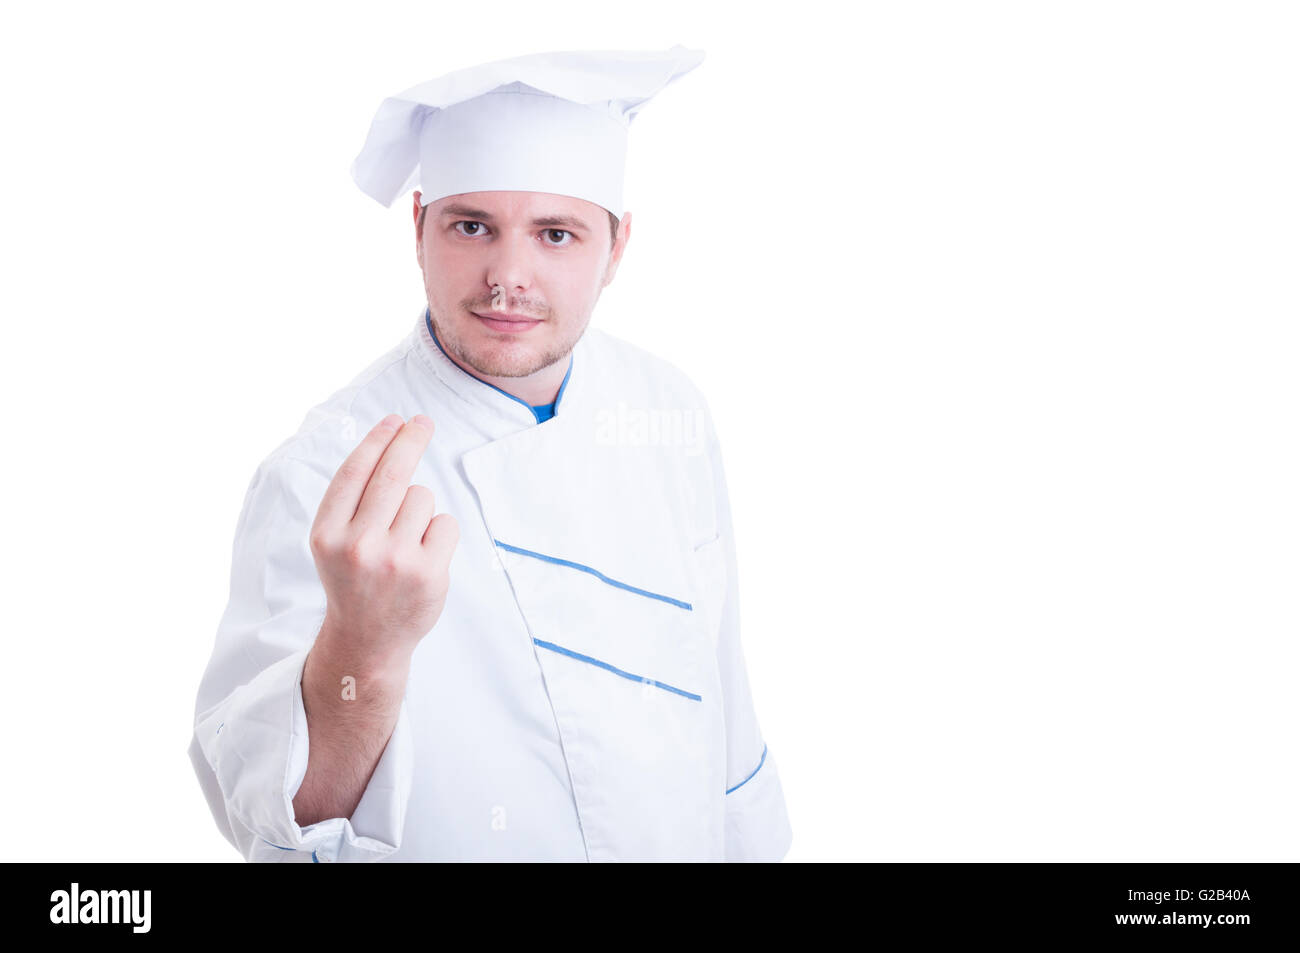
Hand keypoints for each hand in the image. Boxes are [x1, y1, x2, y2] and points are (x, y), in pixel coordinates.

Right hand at [309, 414, 458, 671]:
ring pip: (422, 497)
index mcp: (326, 534)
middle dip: (411, 439)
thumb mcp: (334, 541)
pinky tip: (423, 556)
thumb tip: (391, 441)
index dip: (377, 440)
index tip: (395, 419)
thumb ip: (354, 500)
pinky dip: (439, 532)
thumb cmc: (355, 579)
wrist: (368, 640)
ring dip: (420, 508)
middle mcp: (357, 546)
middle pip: (393, 474)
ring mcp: (394, 561)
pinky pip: (445, 523)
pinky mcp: (428, 573)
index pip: (355, 472)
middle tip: (422, 422)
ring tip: (405, 541)